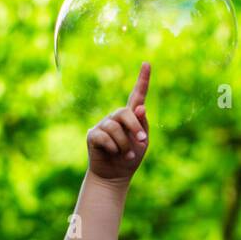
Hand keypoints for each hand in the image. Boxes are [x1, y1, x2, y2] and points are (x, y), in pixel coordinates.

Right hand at [86, 62, 150, 181]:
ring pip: (115, 127)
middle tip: (142, 141)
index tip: (147, 63)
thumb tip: (141, 107)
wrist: (115, 175)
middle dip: (135, 127)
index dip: (142, 79)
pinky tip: (114, 153)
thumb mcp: (142, 141)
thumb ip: (142, 124)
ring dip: (125, 143)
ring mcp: (103, 124)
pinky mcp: (92, 134)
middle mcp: (116, 116)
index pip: (137, 95)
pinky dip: (113, 147)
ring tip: (126, 154)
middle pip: (125, 112)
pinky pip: (104, 136)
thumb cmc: (131, 156)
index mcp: (131, 116)